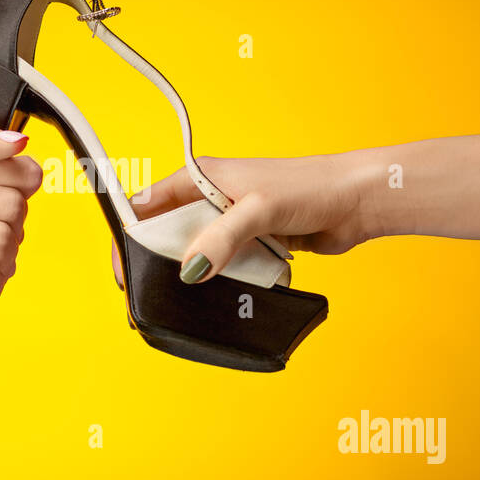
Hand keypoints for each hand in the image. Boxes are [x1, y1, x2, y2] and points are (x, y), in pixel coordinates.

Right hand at [117, 154, 376, 284]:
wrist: (355, 201)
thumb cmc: (309, 187)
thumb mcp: (257, 210)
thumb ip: (222, 239)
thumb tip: (190, 271)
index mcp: (201, 177)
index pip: (147, 206)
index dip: (129, 236)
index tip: (123, 269)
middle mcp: (211, 198)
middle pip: (168, 234)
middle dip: (158, 262)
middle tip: (149, 295)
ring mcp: (231, 222)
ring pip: (197, 253)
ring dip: (194, 274)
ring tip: (182, 302)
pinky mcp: (252, 243)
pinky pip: (224, 265)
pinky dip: (221, 280)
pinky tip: (220, 296)